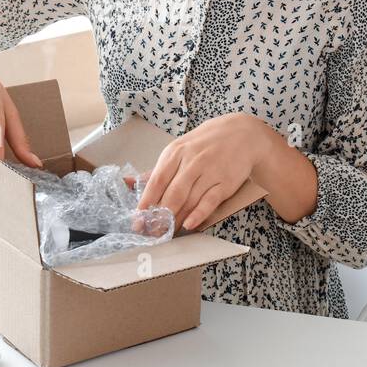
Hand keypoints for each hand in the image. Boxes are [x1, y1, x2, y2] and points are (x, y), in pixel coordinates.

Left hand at [131, 113, 272, 231]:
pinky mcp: (226, 182)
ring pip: (190, 200)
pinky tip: (189, 224)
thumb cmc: (203, 144)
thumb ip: (154, 171)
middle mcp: (191, 162)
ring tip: (168, 232)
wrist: (240, 133)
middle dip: (160, 217)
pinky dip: (199, 214)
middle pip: (172, 194)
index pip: (156, 181)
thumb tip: (126, 182)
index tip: (138, 221)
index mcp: (175, 153)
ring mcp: (210, 171)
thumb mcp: (177, 151)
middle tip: (153, 233)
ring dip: (177, 219)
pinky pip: (210, 200)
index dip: (146, 203)